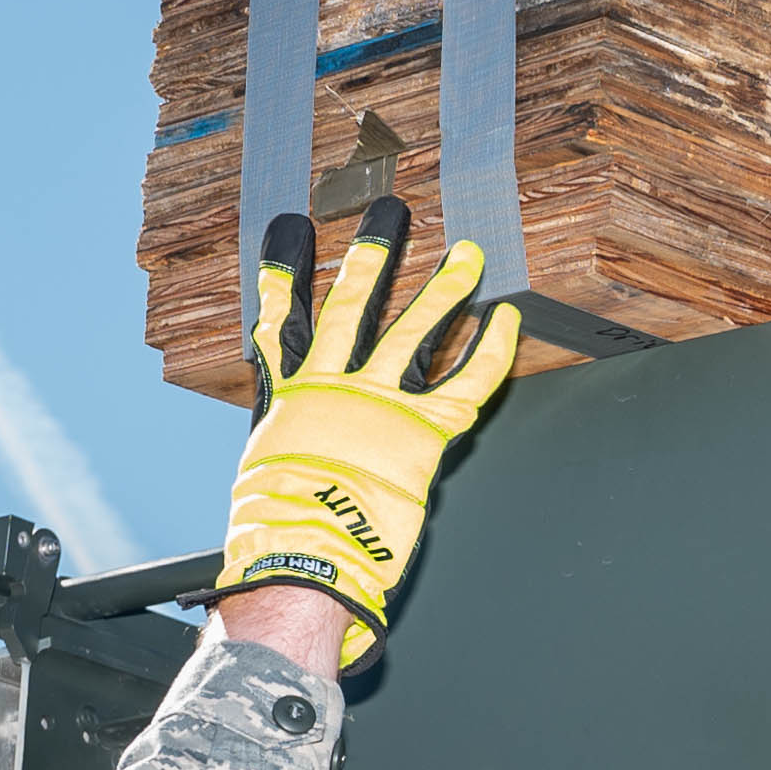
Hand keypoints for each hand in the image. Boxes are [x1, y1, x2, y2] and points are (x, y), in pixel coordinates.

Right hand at [214, 196, 525, 665]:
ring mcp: (379, 406)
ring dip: (442, 289)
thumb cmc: (278, 528)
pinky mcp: (421, 435)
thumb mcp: (265, 466)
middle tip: (392, 211)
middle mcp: (334, 387)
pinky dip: (489, 351)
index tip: (290, 231)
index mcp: (291, 396)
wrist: (304, 558)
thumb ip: (287, 427)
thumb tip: (289, 424)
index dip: (285, 276)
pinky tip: (504, 320)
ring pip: (414, 332)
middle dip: (373, 257)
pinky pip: (465, 383)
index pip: (283, 321)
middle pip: (354, 306)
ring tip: (465, 254)